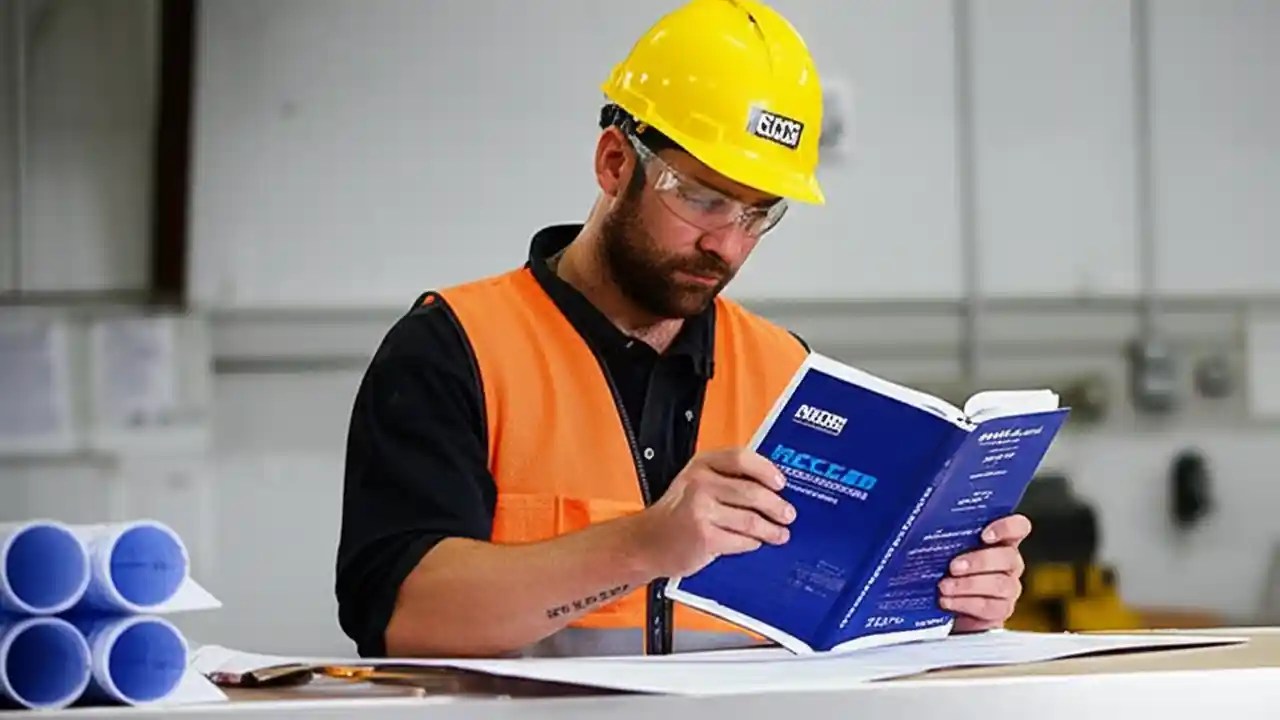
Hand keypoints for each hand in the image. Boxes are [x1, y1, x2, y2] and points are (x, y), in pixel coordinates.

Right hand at [629, 448, 795, 578]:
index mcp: (701, 464)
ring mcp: (700, 511)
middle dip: (775, 506)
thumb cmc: (678, 512)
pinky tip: (755, 542)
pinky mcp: (704, 537)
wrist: (649, 542)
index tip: (781, 483)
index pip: (741, 458)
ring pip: (750, 520)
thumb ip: (727, 479)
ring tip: (779, 533)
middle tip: (787, 514)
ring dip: (770, 529)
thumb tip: (771, 488)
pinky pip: (741, 540)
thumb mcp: (696, 483)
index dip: (765, 470)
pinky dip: (752, 543)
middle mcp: (699, 483)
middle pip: (751, 492)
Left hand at [939, 514, 1030, 632]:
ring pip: (1001, 585)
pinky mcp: (1001, 610)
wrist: (943, 604)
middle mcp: (1009, 562)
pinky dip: (966, 604)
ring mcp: (1008, 587)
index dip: (1007, 528)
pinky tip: (947, 601)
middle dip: (979, 561)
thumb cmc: (944, 568)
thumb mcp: (945, 549)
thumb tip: (922, 526)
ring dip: (969, 585)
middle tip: (953, 566)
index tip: (984, 535)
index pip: (1018, 527)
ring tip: (944, 587)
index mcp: (1000, 540)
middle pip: (1008, 557)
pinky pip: (991, 607)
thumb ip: (946, 537)